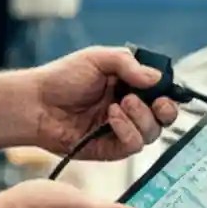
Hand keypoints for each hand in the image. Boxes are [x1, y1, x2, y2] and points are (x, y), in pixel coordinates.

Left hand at [30, 46, 178, 160]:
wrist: (37, 102)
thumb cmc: (63, 77)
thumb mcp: (97, 58)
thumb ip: (128, 65)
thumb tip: (156, 78)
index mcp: (129, 84)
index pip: (161, 92)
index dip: (168, 92)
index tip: (163, 88)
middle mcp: (129, 108)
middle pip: (165, 117)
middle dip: (166, 110)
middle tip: (155, 102)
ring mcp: (121, 130)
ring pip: (152, 133)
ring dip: (142, 117)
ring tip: (120, 104)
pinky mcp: (110, 149)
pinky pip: (133, 145)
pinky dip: (127, 130)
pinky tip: (111, 117)